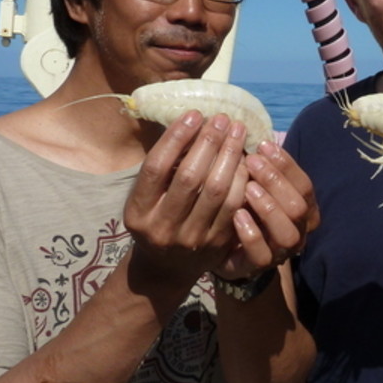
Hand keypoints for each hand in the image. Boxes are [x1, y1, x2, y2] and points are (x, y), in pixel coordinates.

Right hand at [123, 111, 248, 286]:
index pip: (156, 167)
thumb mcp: (146, 198)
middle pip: (189, 176)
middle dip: (208, 142)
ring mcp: (191, 239)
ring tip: (237, 132)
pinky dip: (241, 178)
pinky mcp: (216, 244)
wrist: (166, 268)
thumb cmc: (156, 219)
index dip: (176, 137)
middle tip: (222, 119)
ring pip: (216, 190)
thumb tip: (190, 122)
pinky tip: (245, 159)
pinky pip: (233, 205)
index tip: (194, 114)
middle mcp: (162, 227)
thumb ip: (163, 168)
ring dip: (229, 155)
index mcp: (137, 212)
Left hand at [214, 142, 319, 279]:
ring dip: (268, 207)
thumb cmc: (245, 208)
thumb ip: (259, 167)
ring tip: (247, 188)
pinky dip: (251, 233)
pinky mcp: (258, 266)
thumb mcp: (255, 184)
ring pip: (288, 233)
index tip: (263, 145)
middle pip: (299, 206)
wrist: (224, 249)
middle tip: (251, 162)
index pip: (305, 185)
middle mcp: (298, 230)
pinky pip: (262, 254)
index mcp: (303, 208)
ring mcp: (281, 251)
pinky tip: (237, 215)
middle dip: (276, 182)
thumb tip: (247, 132)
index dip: (286, 165)